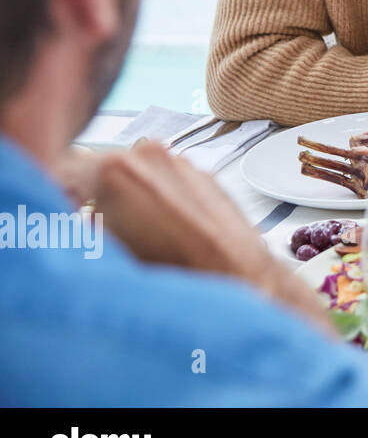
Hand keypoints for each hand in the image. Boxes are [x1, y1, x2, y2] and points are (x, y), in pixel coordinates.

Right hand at [54, 142, 333, 331]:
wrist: (242, 281)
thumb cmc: (175, 277)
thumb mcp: (106, 255)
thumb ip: (76, 228)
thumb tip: (65, 220)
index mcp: (115, 171)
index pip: (61, 168)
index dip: (56, 196)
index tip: (58, 218)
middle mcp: (150, 155)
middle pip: (98, 168)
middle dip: (90, 196)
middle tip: (94, 233)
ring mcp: (181, 162)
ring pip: (134, 173)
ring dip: (125, 198)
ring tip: (133, 238)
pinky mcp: (204, 175)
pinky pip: (164, 181)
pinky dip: (155, 199)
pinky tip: (162, 234)